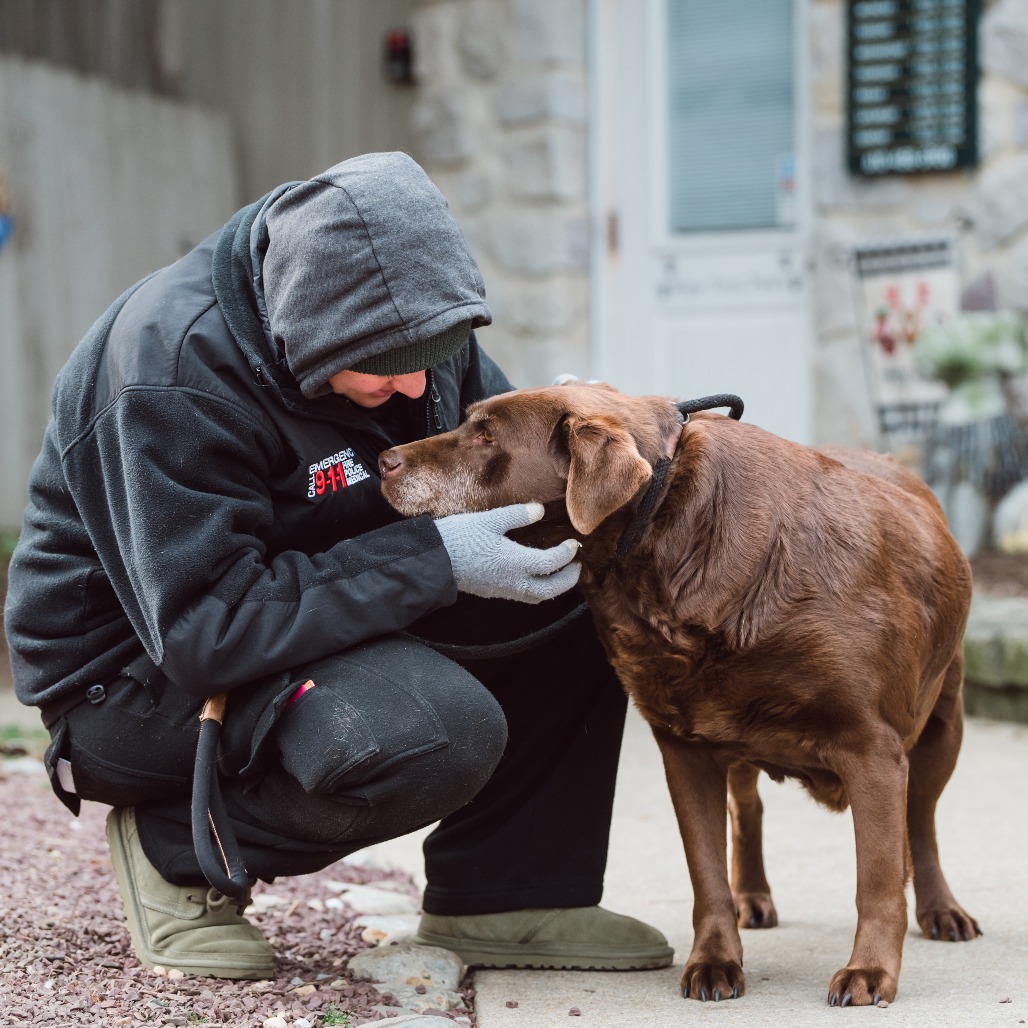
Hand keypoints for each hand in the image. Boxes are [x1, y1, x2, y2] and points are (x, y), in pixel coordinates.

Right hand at [435, 502, 580, 603]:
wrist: (432, 561)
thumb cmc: (459, 538)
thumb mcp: (489, 520)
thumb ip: (517, 515)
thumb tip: (539, 510)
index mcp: (515, 562)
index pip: (551, 563)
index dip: (566, 554)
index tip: (573, 544)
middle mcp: (513, 581)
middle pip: (550, 590)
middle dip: (567, 580)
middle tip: (576, 567)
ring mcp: (503, 590)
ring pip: (537, 597)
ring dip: (553, 588)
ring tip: (560, 573)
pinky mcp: (493, 592)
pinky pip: (523, 596)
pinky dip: (537, 590)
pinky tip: (534, 577)